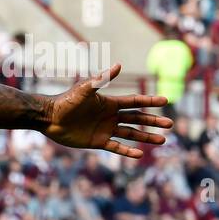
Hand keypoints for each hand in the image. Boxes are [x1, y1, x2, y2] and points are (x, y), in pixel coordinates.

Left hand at [42, 64, 172, 158]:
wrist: (48, 117)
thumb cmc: (65, 101)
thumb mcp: (84, 90)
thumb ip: (101, 79)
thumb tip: (119, 65)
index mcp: (109, 103)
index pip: (135, 102)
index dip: (150, 101)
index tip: (166, 101)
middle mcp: (110, 116)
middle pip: (137, 118)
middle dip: (153, 121)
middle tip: (170, 124)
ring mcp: (105, 129)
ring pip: (130, 133)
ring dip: (146, 137)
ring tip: (162, 140)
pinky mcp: (97, 141)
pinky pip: (116, 147)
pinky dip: (127, 150)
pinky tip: (140, 154)